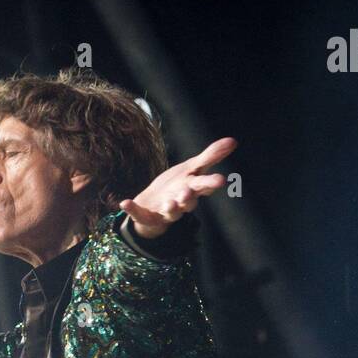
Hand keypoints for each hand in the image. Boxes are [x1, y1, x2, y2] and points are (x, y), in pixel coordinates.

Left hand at [119, 137, 237, 239]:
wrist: (155, 206)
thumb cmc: (178, 186)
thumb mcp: (193, 168)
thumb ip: (211, 156)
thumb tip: (233, 141)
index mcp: (192, 189)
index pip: (204, 186)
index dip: (211, 184)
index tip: (221, 180)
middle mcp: (181, 202)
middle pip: (189, 202)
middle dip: (189, 199)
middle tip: (189, 194)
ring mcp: (164, 211)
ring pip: (170, 212)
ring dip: (170, 207)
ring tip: (168, 203)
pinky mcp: (148, 217)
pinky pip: (140, 214)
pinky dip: (132, 210)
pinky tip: (124, 202)